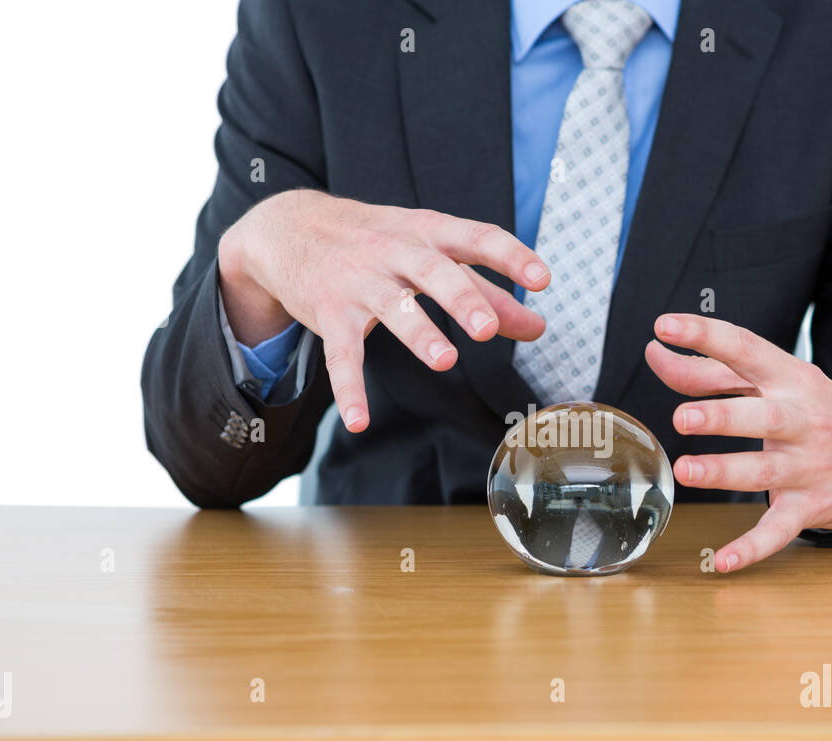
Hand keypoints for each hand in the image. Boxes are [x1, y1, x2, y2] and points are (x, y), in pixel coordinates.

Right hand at [216, 189, 550, 429]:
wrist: (288, 226)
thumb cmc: (379, 242)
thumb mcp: (433, 255)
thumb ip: (489, 292)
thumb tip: (538, 327)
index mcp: (429, 234)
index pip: (476, 237)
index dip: (510, 256)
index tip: (542, 278)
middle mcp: (395, 252)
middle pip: (433, 271)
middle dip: (461, 298)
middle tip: (486, 329)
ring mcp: (359, 281)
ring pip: (391, 306)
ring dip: (418, 332)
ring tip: (444, 361)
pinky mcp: (329, 311)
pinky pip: (340, 354)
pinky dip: (348, 389)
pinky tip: (359, 422)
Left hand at [646, 313, 831, 572]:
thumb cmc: (818, 412)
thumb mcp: (776, 384)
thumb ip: (712, 372)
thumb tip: (656, 353)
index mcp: (790, 379)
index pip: (746, 348)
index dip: (705, 334)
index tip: (665, 325)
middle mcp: (802, 420)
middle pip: (762, 416)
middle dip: (723, 416)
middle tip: (683, 417)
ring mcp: (809, 466)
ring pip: (765, 472)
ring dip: (725, 472)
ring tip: (686, 472)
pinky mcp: (812, 507)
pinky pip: (779, 531)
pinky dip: (752, 549)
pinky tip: (723, 562)